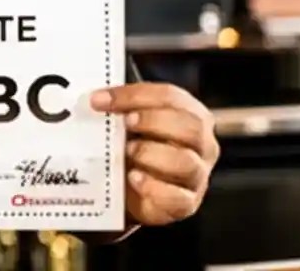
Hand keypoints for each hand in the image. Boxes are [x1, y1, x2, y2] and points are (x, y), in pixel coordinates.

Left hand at [91, 82, 219, 226]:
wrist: (129, 190)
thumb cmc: (133, 147)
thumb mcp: (129, 124)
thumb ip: (121, 110)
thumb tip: (97, 99)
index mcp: (191, 115)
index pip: (170, 97)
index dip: (134, 96)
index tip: (100, 99)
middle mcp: (203, 145)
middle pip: (190, 127)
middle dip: (152, 121)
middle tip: (125, 122)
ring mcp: (197, 176)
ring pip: (186, 162)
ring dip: (152, 153)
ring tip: (127, 151)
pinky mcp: (185, 204)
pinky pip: (176, 197)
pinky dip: (153, 187)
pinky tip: (133, 178)